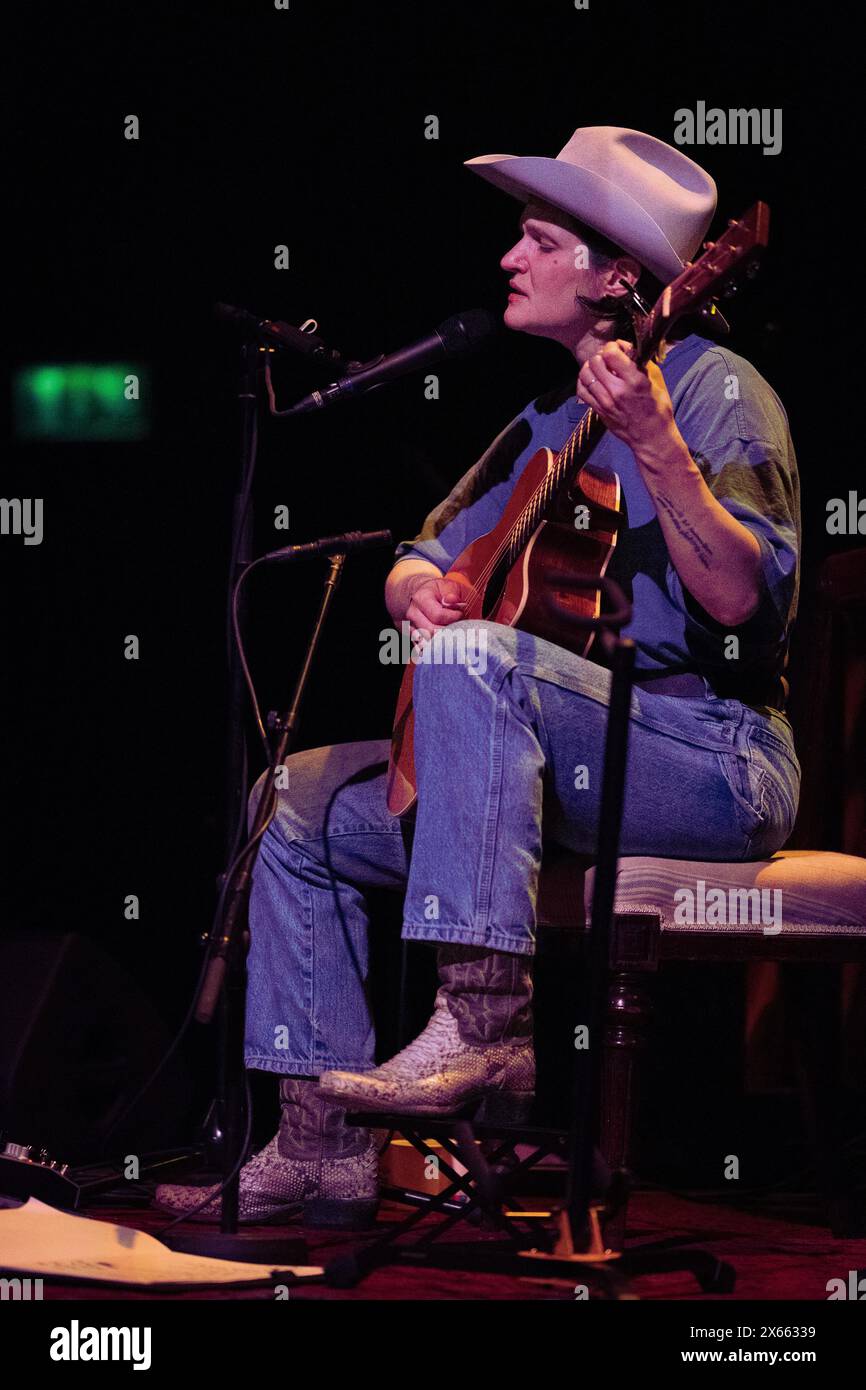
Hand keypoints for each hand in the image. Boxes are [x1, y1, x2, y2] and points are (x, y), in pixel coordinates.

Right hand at [405, 576, 468, 643]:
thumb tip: (452, 601)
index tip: (460, 613)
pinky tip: (443, 647)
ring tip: (452, 635)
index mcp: (421, 598)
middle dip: (449, 631)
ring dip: (442, 642)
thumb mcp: (447, 586)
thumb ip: (452, 593)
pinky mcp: (411, 637)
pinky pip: (421, 649)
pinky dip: (433, 650)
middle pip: (431, 632)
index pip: (438, 615)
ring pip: (425, 643)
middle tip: (458, 626)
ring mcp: (409, 626)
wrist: (417, 594)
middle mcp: (412, 614)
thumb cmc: (437, 591)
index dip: (454, 617)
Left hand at [577, 339, 677, 456]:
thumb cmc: (658, 408)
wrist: (651, 437)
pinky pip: (582, 391)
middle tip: (608, 359)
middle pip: (596, 362)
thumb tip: (626, 347)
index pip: (611, 354)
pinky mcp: (599, 411)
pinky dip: (583, 381)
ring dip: (591, 367)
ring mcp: (605, 402)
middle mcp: (617, 391)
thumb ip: (641, 362)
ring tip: (599, 368)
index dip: (612, 346)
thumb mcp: (657, 381)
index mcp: (635, 381)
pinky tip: (592, 379)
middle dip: (601, 356)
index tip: (617, 349)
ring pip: (585, 374)